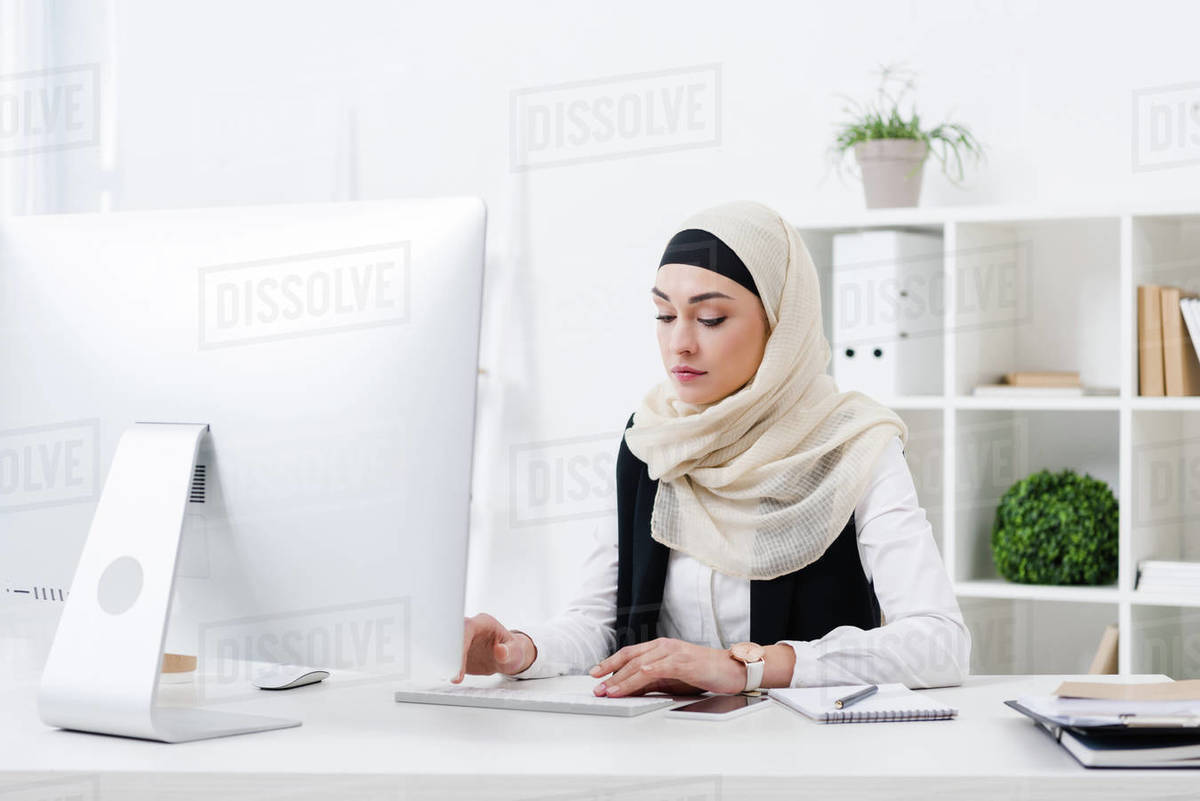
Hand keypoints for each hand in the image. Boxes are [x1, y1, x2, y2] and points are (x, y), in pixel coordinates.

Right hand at [452, 613, 535, 682]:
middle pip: (452, 634)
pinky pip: (447, 657)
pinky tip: (446, 673)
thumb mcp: (516, 652)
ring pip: (446, 645)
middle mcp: (469, 629)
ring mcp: (461, 640)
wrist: (509, 657)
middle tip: (448, 669)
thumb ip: (509, 651)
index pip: (467, 629)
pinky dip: (444, 665)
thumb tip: (500, 650)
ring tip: (448, 674)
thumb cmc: (513, 650)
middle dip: (447, 650)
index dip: (461, 643)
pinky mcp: (457, 653)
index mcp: (483, 623)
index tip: (458, 660)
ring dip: (444, 658)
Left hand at [587, 638, 746, 696]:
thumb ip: (651, 681)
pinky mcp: (683, 662)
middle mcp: (664, 646)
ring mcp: (673, 653)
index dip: (610, 663)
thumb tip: (629, 689)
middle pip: (630, 658)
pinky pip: (659, 667)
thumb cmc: (703, 672)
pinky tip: (632, 681)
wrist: (731, 669)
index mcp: (660, 648)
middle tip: (597, 688)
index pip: (629, 654)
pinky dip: (643, 674)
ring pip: (640, 664)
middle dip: (610, 674)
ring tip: (609, 691)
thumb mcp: (672, 678)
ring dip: (622, 679)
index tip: (595, 674)